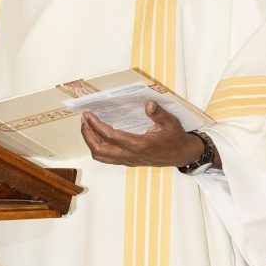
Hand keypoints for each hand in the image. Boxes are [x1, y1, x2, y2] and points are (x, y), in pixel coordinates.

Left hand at [80, 101, 206, 169]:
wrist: (181, 155)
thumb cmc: (175, 138)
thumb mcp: (171, 122)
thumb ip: (159, 113)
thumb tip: (149, 104)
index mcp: (139, 145)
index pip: (110, 136)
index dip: (95, 125)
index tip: (88, 114)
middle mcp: (130, 155)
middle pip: (99, 150)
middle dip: (87, 134)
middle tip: (84, 119)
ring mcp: (128, 160)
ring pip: (101, 156)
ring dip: (90, 142)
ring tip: (87, 126)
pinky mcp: (128, 161)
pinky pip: (106, 157)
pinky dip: (98, 146)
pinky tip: (98, 135)